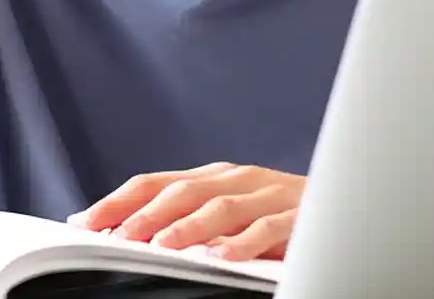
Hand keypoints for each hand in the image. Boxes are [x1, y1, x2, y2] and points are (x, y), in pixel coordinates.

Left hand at [68, 162, 303, 261]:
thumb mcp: (228, 212)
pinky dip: (243, 242)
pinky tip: (223, 256)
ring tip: (161, 245)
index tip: (85, 220)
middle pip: (182, 190)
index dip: (119, 200)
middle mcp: (238, 179)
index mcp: (215, 177)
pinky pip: (268, 229)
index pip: (155, 182)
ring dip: (187, 226)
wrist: (348, 203)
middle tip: (116, 235)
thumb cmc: (278, 216)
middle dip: (145, 214)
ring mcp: (269, 194)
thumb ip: (186, 217)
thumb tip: (125, 230)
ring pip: (221, 206)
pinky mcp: (299, 215)